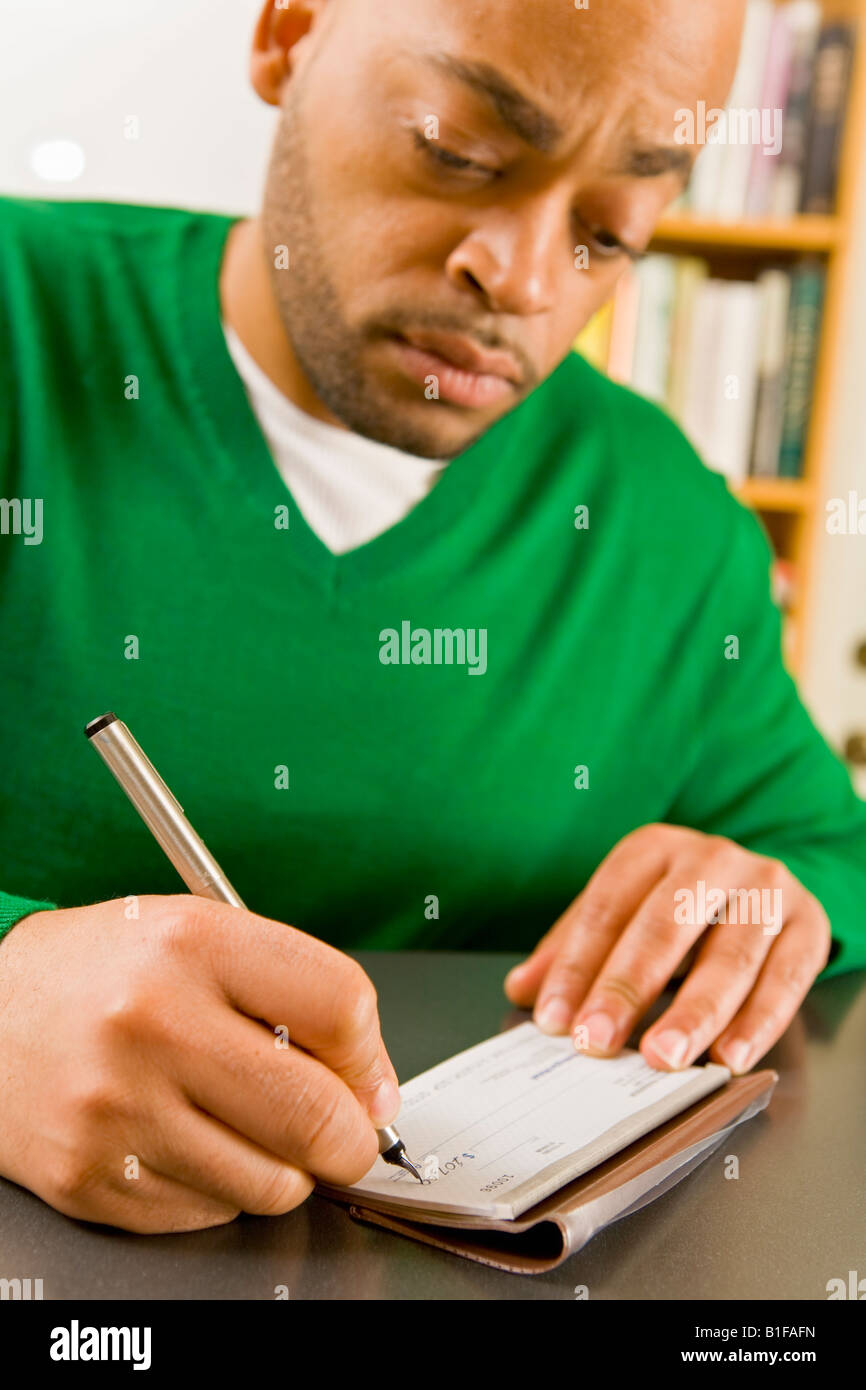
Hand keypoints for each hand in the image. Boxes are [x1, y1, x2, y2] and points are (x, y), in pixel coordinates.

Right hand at [0, 895, 399, 1231]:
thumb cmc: (105, 972)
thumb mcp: (199, 936)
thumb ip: (293, 991)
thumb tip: (372, 1087)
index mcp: (191, 943)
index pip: (340, 1006)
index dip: (370, 1055)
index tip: (366, 1077)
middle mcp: (152, 1022)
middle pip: (316, 1113)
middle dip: (351, 1139)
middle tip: (344, 1134)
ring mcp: (118, 1108)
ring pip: (272, 1182)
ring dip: (284, 1167)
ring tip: (249, 1127)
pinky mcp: (90, 1178)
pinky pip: (210, 1213)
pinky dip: (221, 1188)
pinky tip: (188, 1141)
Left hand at [504, 823, 830, 1074]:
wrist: (763, 884)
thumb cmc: (681, 905)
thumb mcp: (625, 912)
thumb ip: (574, 949)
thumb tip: (523, 989)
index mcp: (654, 848)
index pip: (607, 907)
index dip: (577, 966)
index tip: (554, 1019)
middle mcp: (712, 859)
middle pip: (664, 925)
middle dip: (627, 988)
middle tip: (598, 1042)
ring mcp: (766, 889)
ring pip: (729, 954)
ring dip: (694, 1012)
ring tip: (662, 1058)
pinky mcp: (809, 925)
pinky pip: (785, 977)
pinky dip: (759, 1022)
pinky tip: (729, 1056)